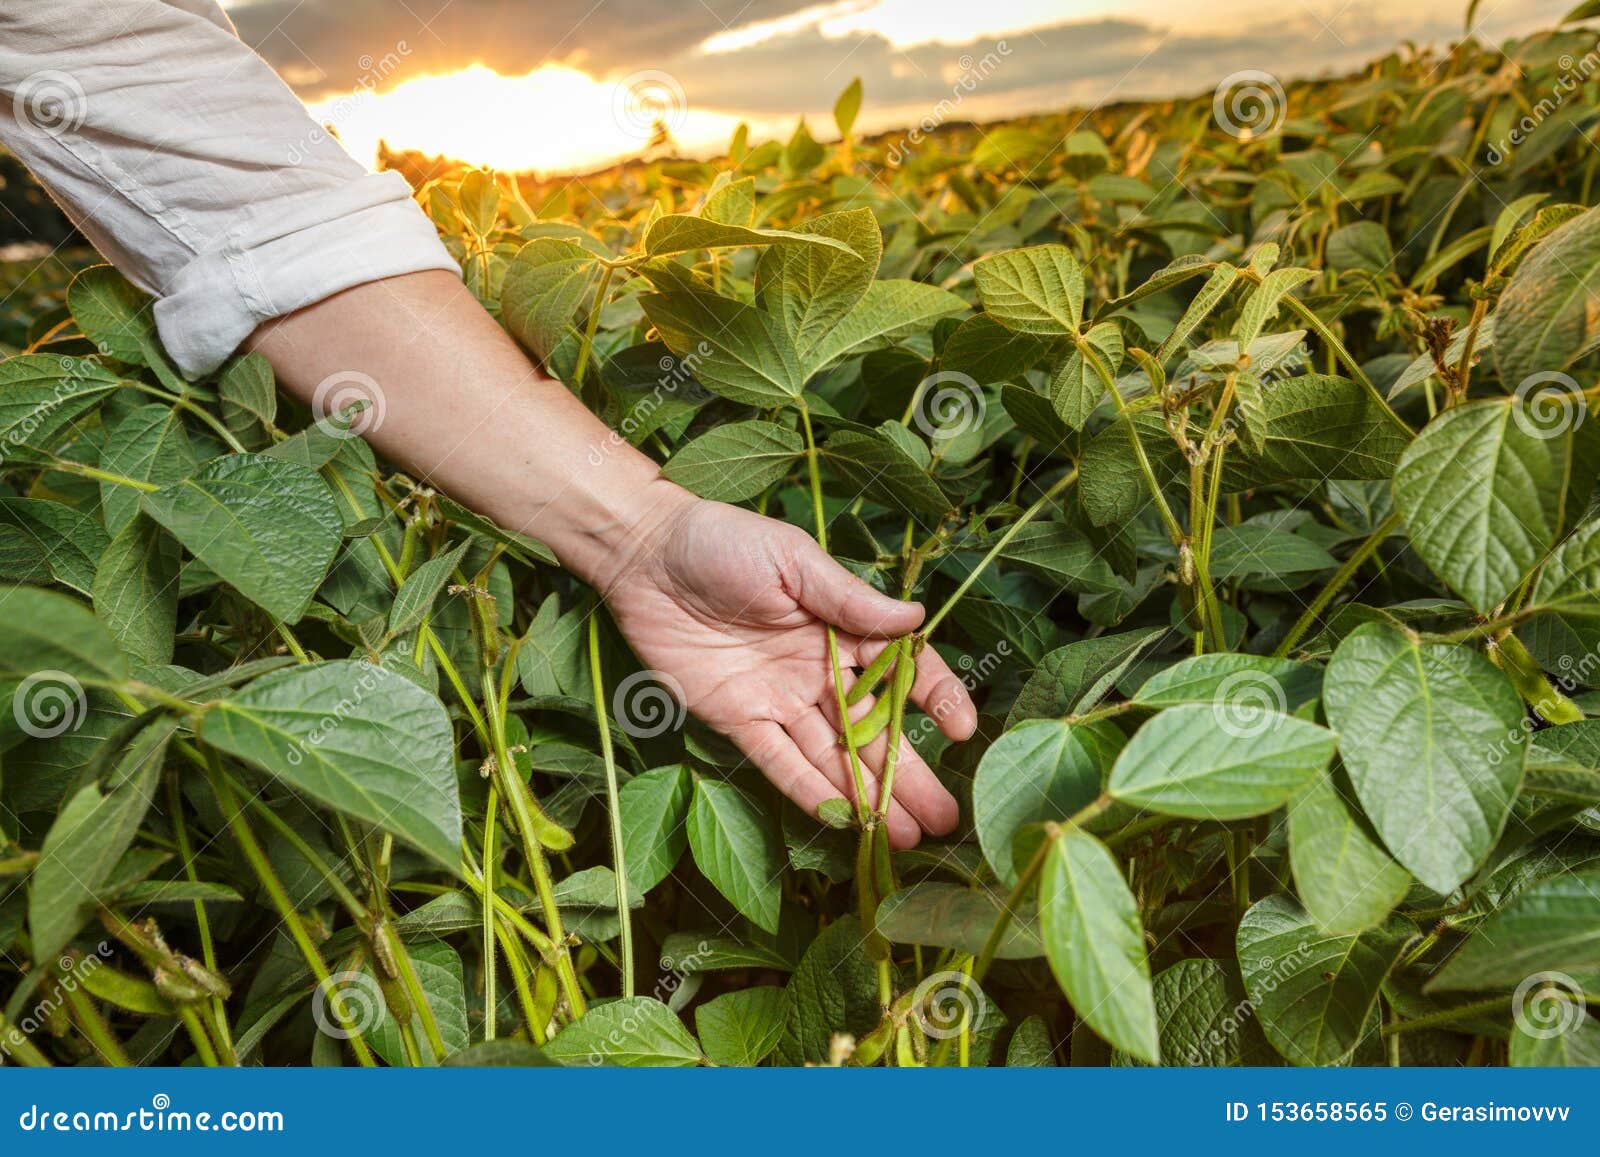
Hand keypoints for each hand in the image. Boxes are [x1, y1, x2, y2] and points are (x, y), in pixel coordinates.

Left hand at [600, 493, 977, 848]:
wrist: (645, 556)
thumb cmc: (724, 541)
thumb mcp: (794, 560)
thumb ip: (850, 598)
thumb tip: (917, 617)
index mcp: (842, 626)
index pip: (903, 668)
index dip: (935, 699)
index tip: (962, 731)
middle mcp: (819, 669)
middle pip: (874, 729)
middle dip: (909, 775)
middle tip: (945, 818)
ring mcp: (780, 698)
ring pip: (834, 756)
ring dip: (869, 797)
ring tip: (908, 838)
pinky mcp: (737, 720)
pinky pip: (778, 761)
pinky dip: (809, 791)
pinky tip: (845, 821)